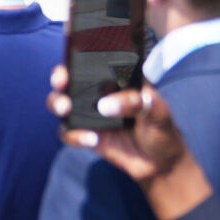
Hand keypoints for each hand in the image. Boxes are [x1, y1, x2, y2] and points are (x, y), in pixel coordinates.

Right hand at [47, 64, 210, 219]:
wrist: (159, 164)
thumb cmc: (161, 130)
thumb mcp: (158, 111)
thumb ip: (137, 102)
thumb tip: (105, 105)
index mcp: (117, 79)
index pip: (95, 60)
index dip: (79, 54)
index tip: (73, 57)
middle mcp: (99, 93)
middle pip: (69, 79)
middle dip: (59, 77)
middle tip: (62, 83)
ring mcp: (89, 114)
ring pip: (61, 103)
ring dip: (57, 103)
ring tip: (66, 110)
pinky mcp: (85, 135)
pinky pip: (68, 132)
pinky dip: (74, 135)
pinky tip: (91, 139)